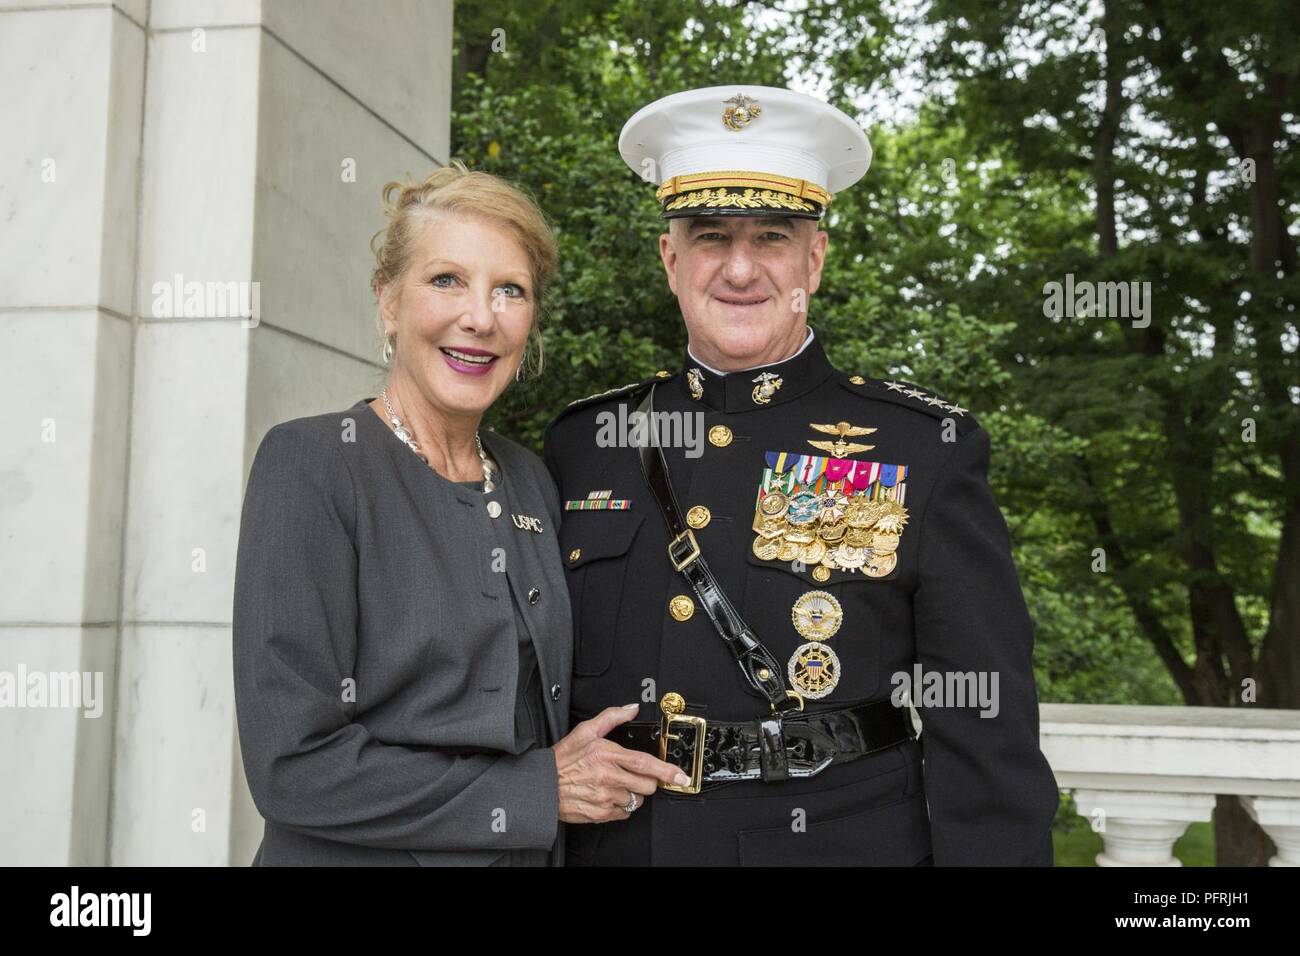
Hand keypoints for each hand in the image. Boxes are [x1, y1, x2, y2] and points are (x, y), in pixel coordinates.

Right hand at [553, 703, 689, 823]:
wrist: (543, 785)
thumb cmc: (563, 759)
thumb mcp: (585, 730)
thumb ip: (612, 717)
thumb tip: (632, 708)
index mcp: (608, 755)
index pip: (646, 764)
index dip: (667, 771)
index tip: (681, 776)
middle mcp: (609, 778)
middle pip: (648, 785)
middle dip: (647, 781)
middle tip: (634, 775)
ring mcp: (606, 798)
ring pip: (637, 800)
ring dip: (632, 793)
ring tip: (615, 784)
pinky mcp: (601, 814)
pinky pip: (624, 813)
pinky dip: (620, 806)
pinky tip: (608, 795)